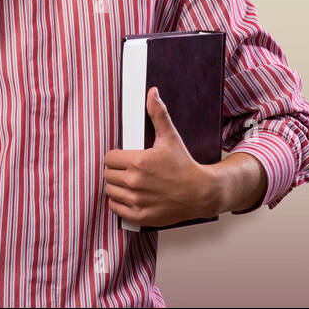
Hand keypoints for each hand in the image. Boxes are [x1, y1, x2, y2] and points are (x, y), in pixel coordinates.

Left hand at [104, 87, 218, 227]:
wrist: (200, 193)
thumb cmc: (184, 164)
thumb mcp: (171, 137)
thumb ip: (158, 114)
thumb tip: (152, 92)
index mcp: (139, 162)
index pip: (109, 158)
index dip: (116, 156)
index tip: (125, 157)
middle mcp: (135, 182)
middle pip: (107, 174)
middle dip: (116, 170)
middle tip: (128, 169)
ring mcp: (137, 201)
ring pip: (110, 191)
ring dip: (116, 186)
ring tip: (130, 182)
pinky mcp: (139, 217)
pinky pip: (115, 209)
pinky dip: (119, 203)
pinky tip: (131, 196)